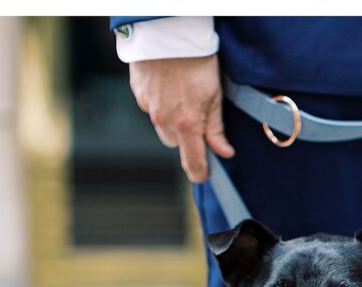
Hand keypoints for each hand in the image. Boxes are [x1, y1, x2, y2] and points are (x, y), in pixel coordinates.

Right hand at [128, 55, 234, 182]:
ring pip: (162, 127)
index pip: (192, 160)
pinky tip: (169, 87)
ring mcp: (148, 106)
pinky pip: (151, 108)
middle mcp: (164, 119)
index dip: (199, 172)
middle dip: (187, 138)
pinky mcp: (138, 93)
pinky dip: (160, 104)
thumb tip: (224, 152)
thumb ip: (216, 128)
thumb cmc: (197, 63)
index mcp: (186, 124)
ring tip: (183, 98)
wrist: (168, 33)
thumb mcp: (215, 96)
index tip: (204, 177)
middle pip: (176, 143)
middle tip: (198, 119)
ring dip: (173, 122)